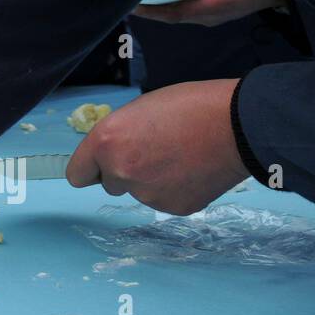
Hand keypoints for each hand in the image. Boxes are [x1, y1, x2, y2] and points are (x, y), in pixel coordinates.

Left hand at [67, 79, 247, 214]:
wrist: (238, 125)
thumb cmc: (189, 106)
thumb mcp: (137, 111)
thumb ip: (117, 137)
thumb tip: (111, 155)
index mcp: (106, 142)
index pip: (77, 174)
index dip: (90, 168)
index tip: (99, 166)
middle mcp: (121, 171)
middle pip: (109, 183)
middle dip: (123, 172)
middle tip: (152, 151)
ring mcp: (147, 194)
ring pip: (138, 192)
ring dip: (150, 180)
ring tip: (178, 156)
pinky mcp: (173, 208)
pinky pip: (163, 200)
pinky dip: (173, 190)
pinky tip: (192, 170)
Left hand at [133, 0, 286, 26]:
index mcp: (212, 6)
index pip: (173, 12)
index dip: (150, 10)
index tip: (131, 5)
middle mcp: (208, 17)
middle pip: (172, 16)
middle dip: (149, 10)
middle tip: (127, 0)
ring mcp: (212, 18)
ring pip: (178, 16)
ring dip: (159, 9)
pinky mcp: (214, 14)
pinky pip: (188, 12)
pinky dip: (171, 6)